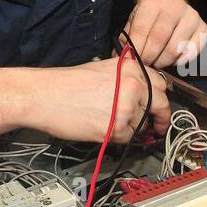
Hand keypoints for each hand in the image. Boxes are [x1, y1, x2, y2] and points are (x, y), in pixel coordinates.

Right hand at [25, 57, 170, 143]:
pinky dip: (118, 137)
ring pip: (143, 125)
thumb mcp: (104, 69)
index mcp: (131, 68)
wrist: (44, 95)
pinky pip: (128, 138)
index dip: (162, 98)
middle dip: (161, 118)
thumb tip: (144, 94)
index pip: (161, 84)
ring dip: (132, 127)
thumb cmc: (66, 84)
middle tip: (157, 126)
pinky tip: (102, 127)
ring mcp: (127, 107)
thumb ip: (127, 78)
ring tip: (108, 120)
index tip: (161, 107)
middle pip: (161, 105)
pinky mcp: (117, 128)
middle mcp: (134, 85)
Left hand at [122, 0, 206, 68]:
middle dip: (149, 58)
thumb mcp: (133, 20)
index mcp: (154, 2)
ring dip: (163, 61)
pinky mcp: (203, 28)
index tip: (133, 61)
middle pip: (160, 41)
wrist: (169, 0)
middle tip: (144, 65)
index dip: (136, 50)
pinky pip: (192, 52)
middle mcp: (175, 7)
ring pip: (176, 48)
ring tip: (156, 62)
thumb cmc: (150, 15)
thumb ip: (125, 39)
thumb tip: (119, 58)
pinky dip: (180, 61)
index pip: (142, 31)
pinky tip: (171, 60)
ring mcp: (192, 17)